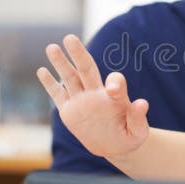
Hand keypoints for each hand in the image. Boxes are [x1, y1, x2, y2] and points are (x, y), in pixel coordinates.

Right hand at [36, 34, 150, 159]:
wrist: (114, 145)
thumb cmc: (129, 136)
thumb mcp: (137, 132)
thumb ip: (138, 118)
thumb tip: (142, 103)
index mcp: (115, 97)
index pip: (116, 82)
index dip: (116, 82)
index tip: (114, 88)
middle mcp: (96, 93)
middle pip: (86, 69)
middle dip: (78, 54)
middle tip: (70, 38)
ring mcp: (81, 101)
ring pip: (69, 77)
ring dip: (60, 63)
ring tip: (52, 47)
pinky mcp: (69, 111)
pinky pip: (58, 95)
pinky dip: (49, 84)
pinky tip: (41, 70)